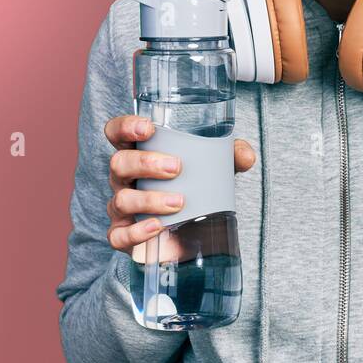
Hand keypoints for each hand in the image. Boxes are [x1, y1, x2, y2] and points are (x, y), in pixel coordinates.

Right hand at [102, 115, 256, 257]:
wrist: (194, 230)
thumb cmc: (196, 185)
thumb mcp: (215, 166)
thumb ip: (232, 155)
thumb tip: (246, 156)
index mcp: (139, 152)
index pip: (117, 132)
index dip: (125, 126)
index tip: (149, 128)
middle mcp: (125, 178)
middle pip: (119, 164)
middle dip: (145, 163)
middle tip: (176, 167)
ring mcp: (122, 207)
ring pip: (121, 200)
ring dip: (149, 199)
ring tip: (179, 202)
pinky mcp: (125, 236)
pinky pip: (119, 236)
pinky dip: (136, 232)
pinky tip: (156, 227)